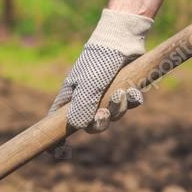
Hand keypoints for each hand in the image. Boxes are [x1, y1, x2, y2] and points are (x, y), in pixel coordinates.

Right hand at [49, 9, 151, 132]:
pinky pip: (129, 105)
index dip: (56, 140)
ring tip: (122, 93)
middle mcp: (86, 98)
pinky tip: (135, 90)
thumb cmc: (99, 61)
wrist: (122, 38)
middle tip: (104, 113)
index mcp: (70, 97)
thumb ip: (83, 107)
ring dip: (119, 108)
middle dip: (100, 123)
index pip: (56, 123)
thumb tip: (78, 128)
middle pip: (91, 125)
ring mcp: (105, 94)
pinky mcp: (124, 88)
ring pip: (113, 116)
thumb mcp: (89, 85)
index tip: (59, 154)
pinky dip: (133, 100)